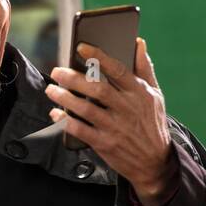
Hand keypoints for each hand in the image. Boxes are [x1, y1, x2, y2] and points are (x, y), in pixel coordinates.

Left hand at [46, 37, 175, 205]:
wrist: (155, 162)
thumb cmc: (152, 124)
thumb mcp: (155, 95)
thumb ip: (144, 68)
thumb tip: (138, 43)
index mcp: (139, 93)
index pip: (118, 70)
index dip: (99, 57)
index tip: (81, 47)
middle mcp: (127, 108)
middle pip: (97, 89)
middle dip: (74, 78)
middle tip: (56, 71)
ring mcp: (115, 127)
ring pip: (86, 109)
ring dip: (65, 99)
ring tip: (51, 90)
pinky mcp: (105, 144)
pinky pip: (81, 131)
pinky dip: (66, 122)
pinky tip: (55, 113)